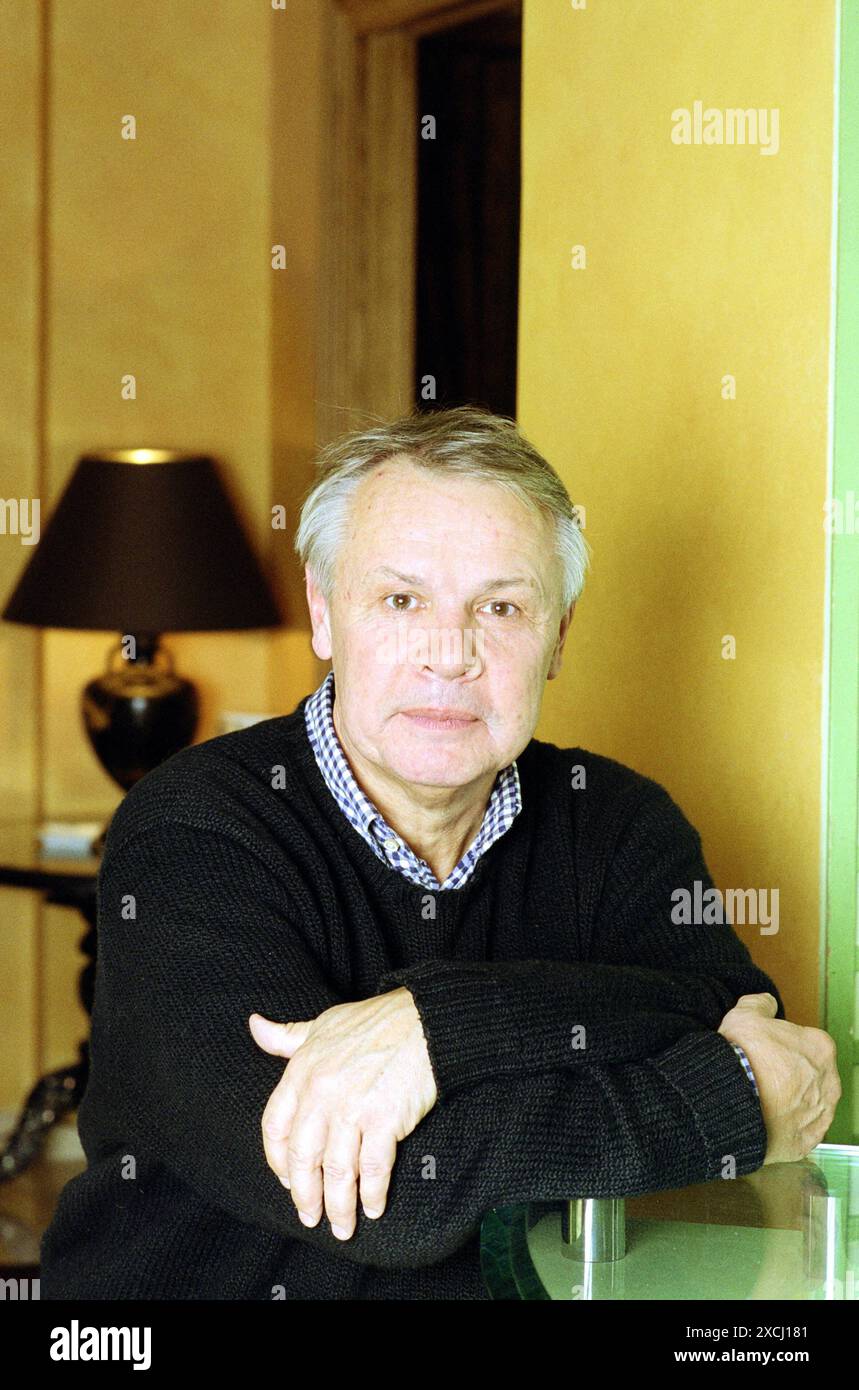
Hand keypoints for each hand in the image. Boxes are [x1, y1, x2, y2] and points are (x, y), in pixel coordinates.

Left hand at [249, 988, 436, 1239]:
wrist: (424, 1019)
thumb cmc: (375, 1021)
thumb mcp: (323, 1025)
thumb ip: (287, 1036)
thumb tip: (255, 1026)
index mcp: (302, 1071)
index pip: (275, 1127)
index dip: (278, 1161)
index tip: (288, 1181)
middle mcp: (322, 1092)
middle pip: (303, 1157)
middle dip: (306, 1195)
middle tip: (311, 1218)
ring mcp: (353, 1107)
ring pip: (337, 1170)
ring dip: (338, 1205)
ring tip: (342, 1226)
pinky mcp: (385, 1118)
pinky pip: (373, 1168)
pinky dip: (371, 1194)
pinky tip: (372, 1207)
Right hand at [718, 993, 840, 1164]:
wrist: (731, 1102)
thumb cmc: (742, 1058)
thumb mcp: (745, 1014)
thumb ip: (761, 1004)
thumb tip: (766, 1003)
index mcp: (820, 1047)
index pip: (806, 1042)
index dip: (782, 1045)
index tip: (766, 1050)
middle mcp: (828, 1081)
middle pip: (810, 1073)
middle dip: (789, 1074)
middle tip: (761, 1073)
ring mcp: (819, 1113)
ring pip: (808, 1104)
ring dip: (789, 1101)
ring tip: (759, 1098)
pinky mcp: (806, 1140)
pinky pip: (799, 1132)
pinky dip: (785, 1126)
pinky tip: (765, 1119)